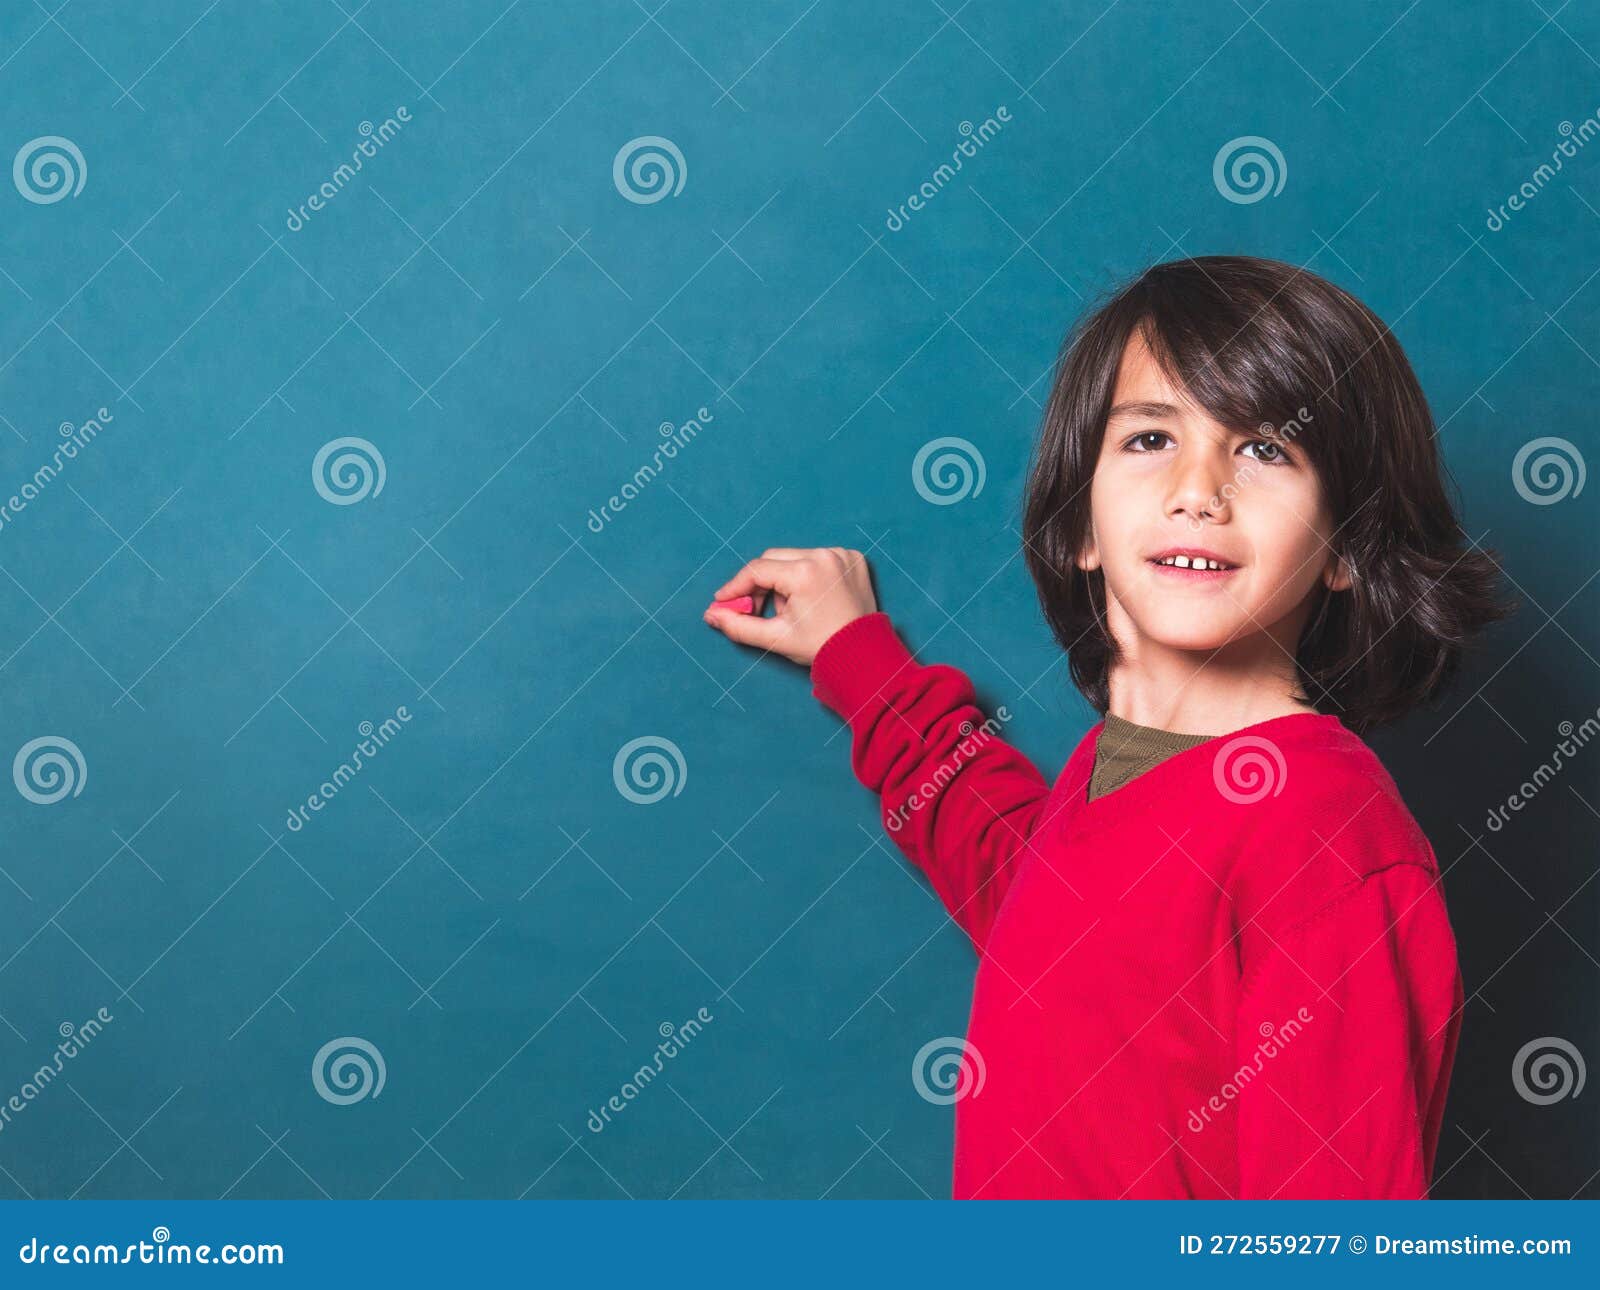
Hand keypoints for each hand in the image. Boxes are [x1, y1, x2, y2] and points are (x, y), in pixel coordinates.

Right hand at [703, 547, 878, 665]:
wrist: (864, 656)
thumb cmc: (822, 647)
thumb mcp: (775, 638)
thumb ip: (739, 625)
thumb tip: (712, 614)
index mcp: (805, 572)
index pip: (757, 570)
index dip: (735, 587)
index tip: (723, 601)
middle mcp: (824, 556)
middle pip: (774, 560)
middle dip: (760, 584)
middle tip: (753, 608)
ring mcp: (841, 554)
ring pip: (794, 558)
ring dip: (784, 580)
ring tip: (791, 609)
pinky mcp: (853, 558)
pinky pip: (817, 559)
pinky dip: (807, 575)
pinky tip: (812, 599)